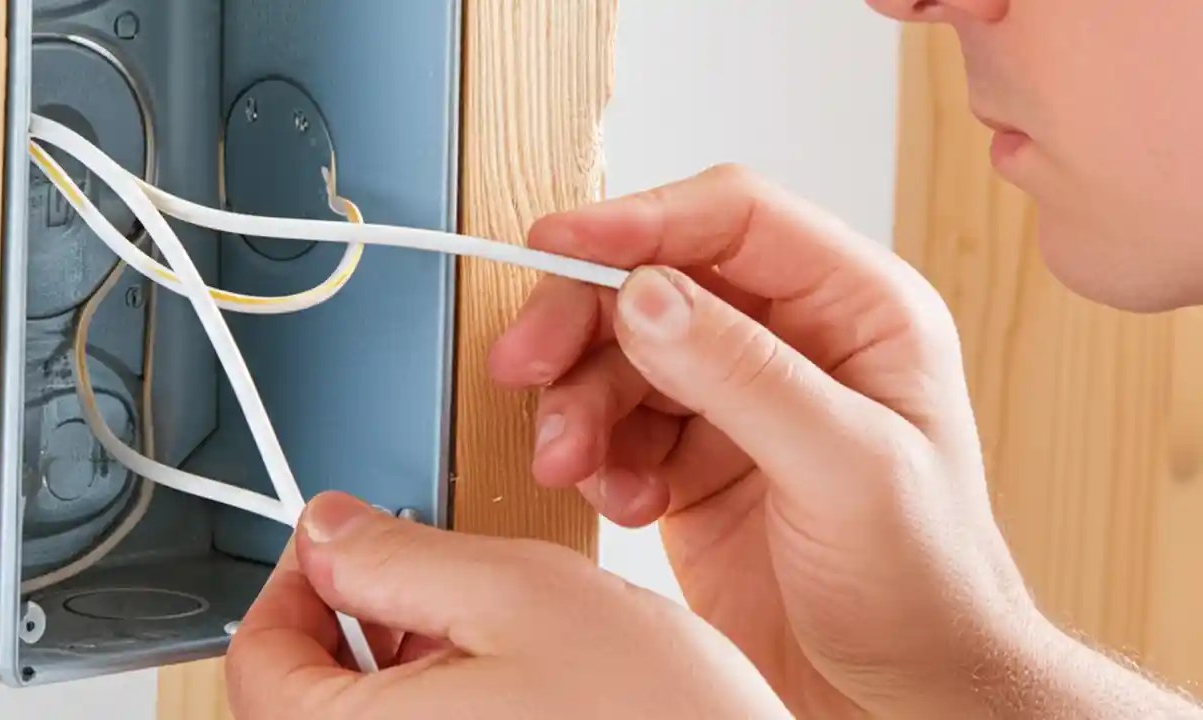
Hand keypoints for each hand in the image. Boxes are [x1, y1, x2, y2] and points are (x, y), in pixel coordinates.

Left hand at [225, 492, 788, 719]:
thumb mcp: (519, 594)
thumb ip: (398, 556)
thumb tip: (327, 530)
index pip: (256, 659)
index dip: (293, 577)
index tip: (337, 539)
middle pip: (303, 697)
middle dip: (356, 617)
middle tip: (422, 572)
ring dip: (398, 660)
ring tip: (480, 625)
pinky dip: (437, 704)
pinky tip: (504, 677)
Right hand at [489, 165, 1040, 717]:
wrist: (904, 698)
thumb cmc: (923, 588)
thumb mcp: (846, 471)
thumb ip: (745, 376)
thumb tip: (646, 295)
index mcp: (857, 310)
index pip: (735, 219)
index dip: (640, 221)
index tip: (557, 244)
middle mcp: (793, 340)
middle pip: (658, 281)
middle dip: (583, 319)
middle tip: (526, 363)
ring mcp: (738, 399)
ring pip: (623, 354)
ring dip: (579, 404)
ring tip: (570, 463)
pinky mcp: (693, 459)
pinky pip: (616, 426)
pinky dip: (597, 458)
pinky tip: (620, 503)